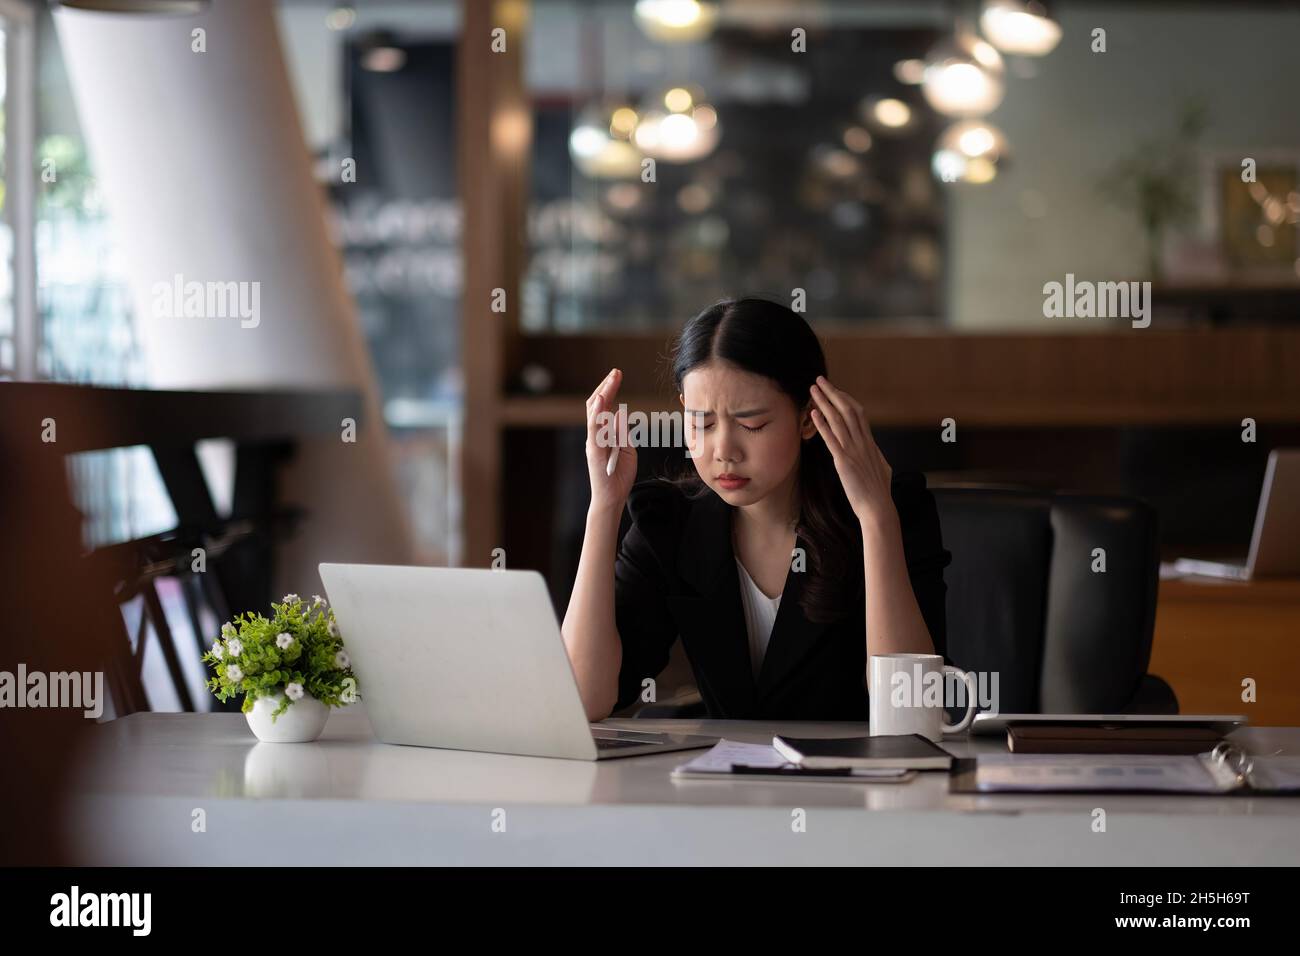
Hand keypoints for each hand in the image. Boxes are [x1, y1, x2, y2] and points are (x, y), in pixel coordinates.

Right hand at [585, 368, 636, 512]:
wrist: (612, 498)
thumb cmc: (619, 475)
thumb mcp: (626, 449)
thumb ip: (621, 432)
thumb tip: (620, 411)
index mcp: (602, 434)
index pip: (603, 406)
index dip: (609, 389)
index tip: (617, 375)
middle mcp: (594, 435)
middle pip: (596, 405)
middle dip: (606, 386)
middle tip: (616, 372)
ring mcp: (592, 442)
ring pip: (594, 413)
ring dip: (603, 395)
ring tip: (612, 380)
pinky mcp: (594, 451)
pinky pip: (595, 429)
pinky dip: (598, 414)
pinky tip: (604, 401)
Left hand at [808, 375, 894, 527]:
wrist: (878, 507)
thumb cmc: (879, 492)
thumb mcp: (882, 467)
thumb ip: (876, 455)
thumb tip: (874, 449)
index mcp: (870, 443)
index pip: (858, 413)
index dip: (845, 398)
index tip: (835, 390)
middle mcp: (862, 442)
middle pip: (847, 410)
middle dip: (833, 393)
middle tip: (820, 380)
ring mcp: (854, 451)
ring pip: (839, 420)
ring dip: (825, 402)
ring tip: (813, 390)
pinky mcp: (844, 462)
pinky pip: (832, 439)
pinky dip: (822, 424)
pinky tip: (814, 413)